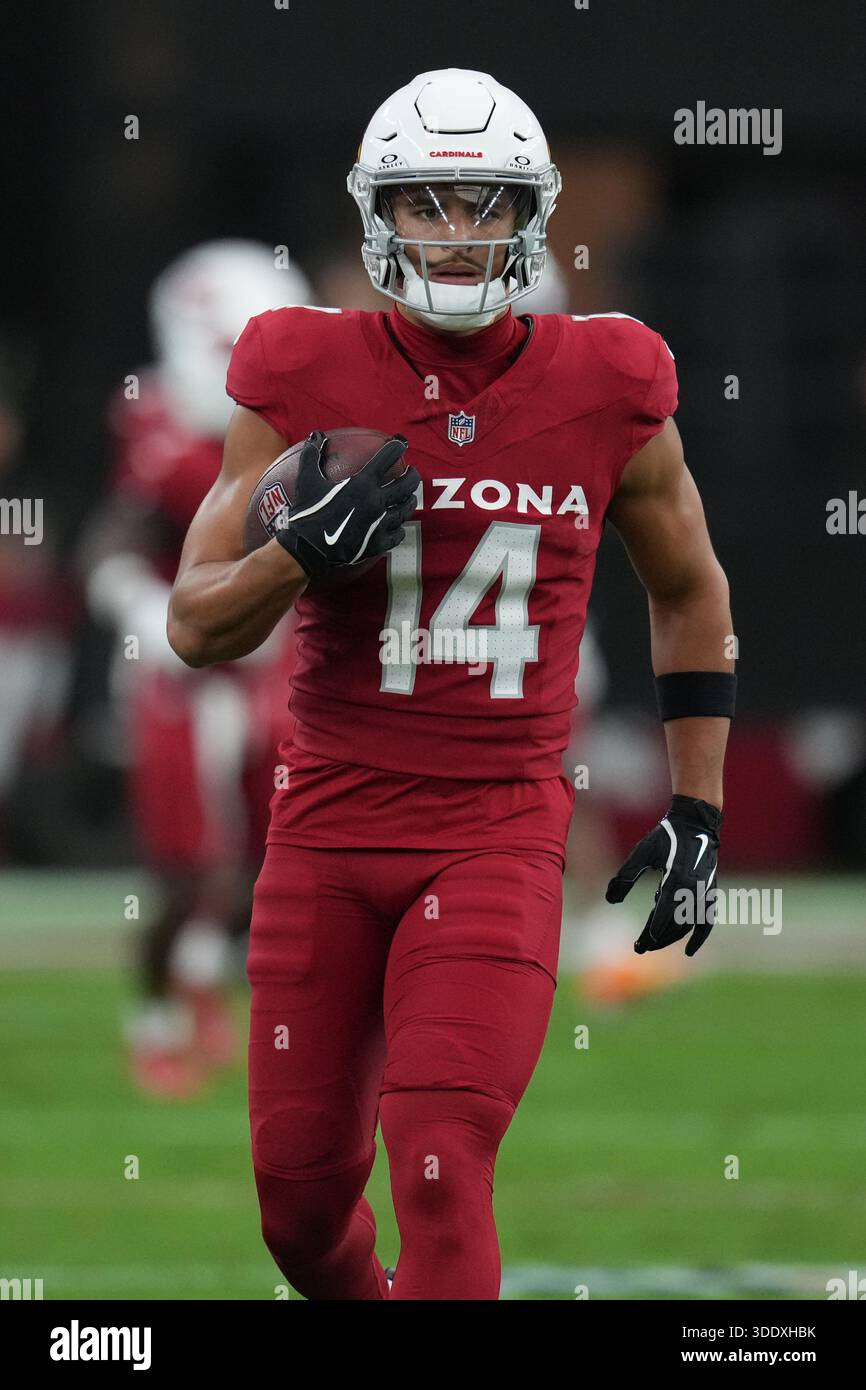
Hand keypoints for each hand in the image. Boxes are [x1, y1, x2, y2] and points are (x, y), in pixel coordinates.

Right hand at [275, 430, 419, 577]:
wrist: (308, 550)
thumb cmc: (307, 513)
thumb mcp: (306, 481)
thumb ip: (311, 456)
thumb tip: (315, 435)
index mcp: (362, 484)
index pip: (387, 458)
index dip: (397, 447)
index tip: (400, 444)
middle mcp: (376, 502)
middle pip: (406, 485)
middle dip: (413, 476)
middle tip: (412, 472)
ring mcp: (380, 524)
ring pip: (405, 510)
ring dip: (409, 502)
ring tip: (408, 498)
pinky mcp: (378, 544)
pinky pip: (397, 534)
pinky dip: (399, 529)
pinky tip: (398, 528)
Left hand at [605, 794, 722, 956]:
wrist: (696, 824)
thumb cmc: (666, 837)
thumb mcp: (642, 852)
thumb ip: (625, 875)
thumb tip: (610, 900)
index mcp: (677, 878)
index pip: (665, 913)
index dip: (653, 930)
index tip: (641, 943)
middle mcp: (693, 889)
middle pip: (676, 924)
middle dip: (657, 938)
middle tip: (639, 948)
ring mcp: (705, 892)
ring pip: (689, 925)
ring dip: (671, 938)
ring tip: (653, 945)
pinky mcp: (710, 893)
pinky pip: (707, 921)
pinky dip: (699, 937)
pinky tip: (689, 951)